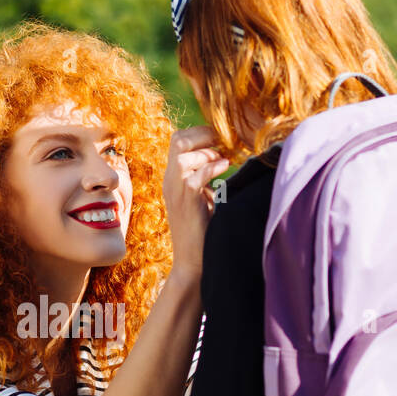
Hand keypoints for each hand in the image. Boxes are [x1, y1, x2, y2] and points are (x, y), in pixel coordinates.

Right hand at [162, 126, 229, 275]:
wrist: (193, 262)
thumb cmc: (203, 231)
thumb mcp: (202, 197)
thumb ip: (206, 177)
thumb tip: (225, 157)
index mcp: (173, 178)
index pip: (177, 140)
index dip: (199, 133)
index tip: (220, 139)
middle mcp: (170, 181)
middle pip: (177, 139)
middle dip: (202, 134)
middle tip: (222, 142)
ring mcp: (175, 191)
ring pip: (183, 155)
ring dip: (207, 152)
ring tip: (224, 159)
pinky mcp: (186, 202)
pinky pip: (195, 176)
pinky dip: (212, 168)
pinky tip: (226, 169)